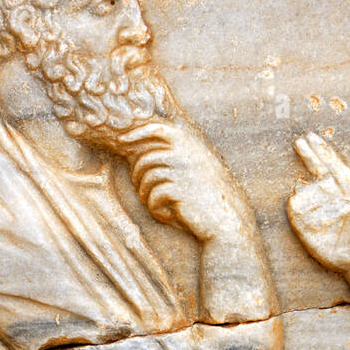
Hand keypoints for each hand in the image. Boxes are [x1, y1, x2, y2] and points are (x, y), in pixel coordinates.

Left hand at [117, 117, 247, 241]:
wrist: (227, 220)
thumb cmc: (208, 197)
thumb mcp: (196, 170)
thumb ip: (175, 157)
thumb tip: (142, 153)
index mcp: (192, 144)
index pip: (158, 128)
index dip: (137, 132)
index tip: (122, 140)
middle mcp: (186, 153)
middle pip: (146, 159)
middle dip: (138, 177)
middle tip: (143, 192)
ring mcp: (182, 170)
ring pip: (148, 177)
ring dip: (146, 195)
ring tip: (156, 206)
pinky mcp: (178, 189)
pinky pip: (153, 196)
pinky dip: (156, 209)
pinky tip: (168, 216)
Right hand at [286, 132, 349, 271]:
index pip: (333, 165)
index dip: (323, 152)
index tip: (311, 138)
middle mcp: (334, 195)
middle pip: (318, 169)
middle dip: (310, 155)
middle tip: (300, 141)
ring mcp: (321, 208)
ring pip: (307, 192)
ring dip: (312, 196)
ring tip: (333, 215)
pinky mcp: (309, 226)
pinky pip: (296, 212)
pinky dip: (299, 209)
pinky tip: (308, 215)